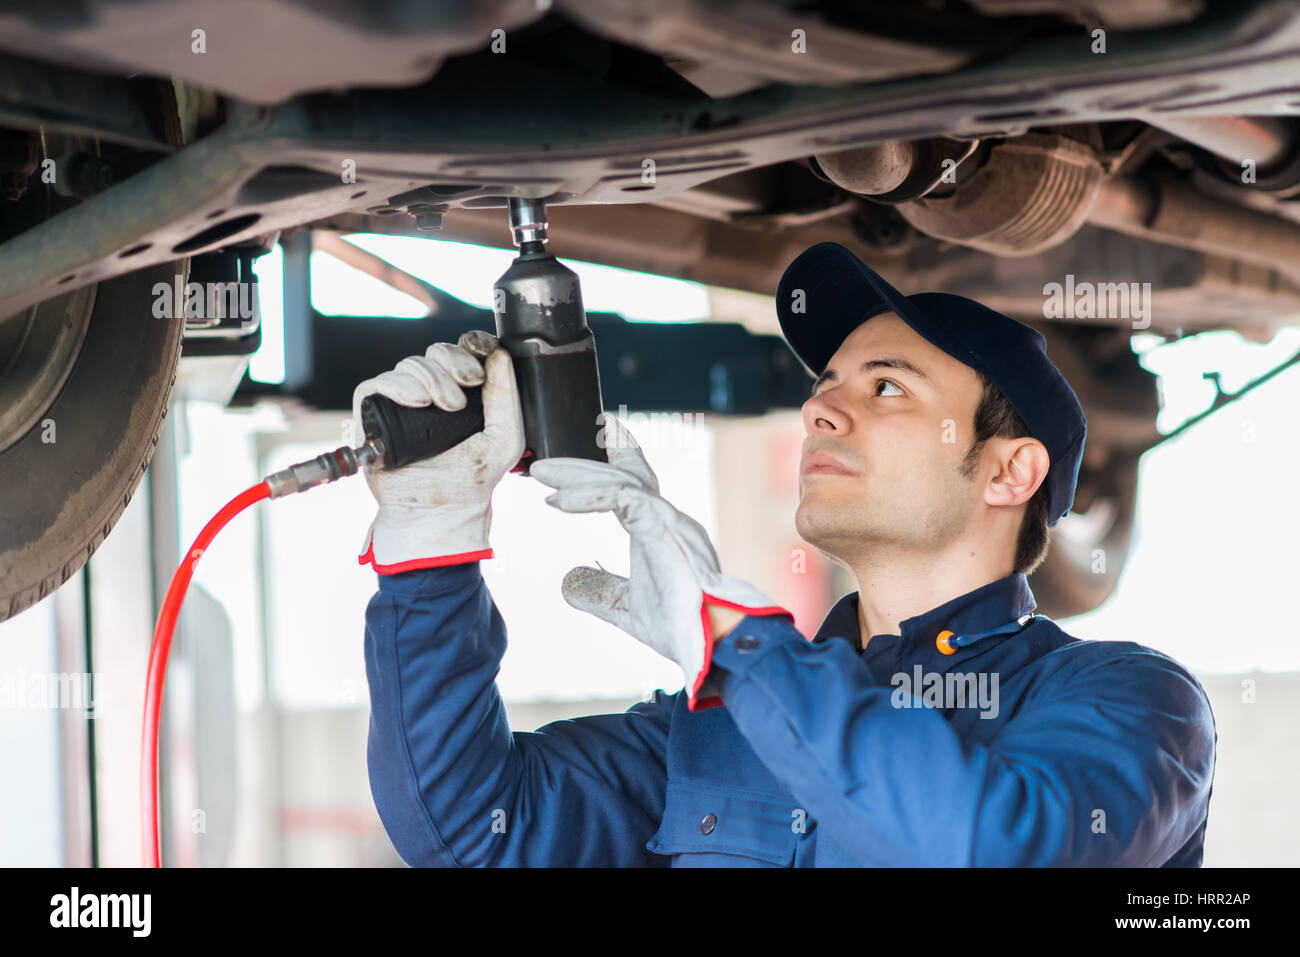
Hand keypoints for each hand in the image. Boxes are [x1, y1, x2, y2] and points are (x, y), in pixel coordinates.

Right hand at [351, 330, 524, 572]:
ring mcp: (401, 402)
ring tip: (439, 407)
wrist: (438, 513)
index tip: (477, 376)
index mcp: (461, 393)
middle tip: (460, 400)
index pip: (461, 353)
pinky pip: (378, 382)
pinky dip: (397, 385)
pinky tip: (416, 403)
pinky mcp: (373, 415)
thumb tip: (498, 355)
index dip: (467, 354)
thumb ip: (507, 396)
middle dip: (451, 367)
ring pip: (409, 364)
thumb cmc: (472, 479)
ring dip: (429, 379)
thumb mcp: (505, 438)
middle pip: (435, 353)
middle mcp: (430, 393)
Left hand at [529, 414, 791, 710]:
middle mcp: (667, 520)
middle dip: (582, 468)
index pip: (637, 485)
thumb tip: (568, 581)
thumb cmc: (684, 627)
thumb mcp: (626, 609)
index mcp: (661, 533)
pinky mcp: (663, 528)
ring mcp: (669, 521)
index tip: (597, 439)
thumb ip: (599, 592)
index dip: (617, 459)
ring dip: (579, 476)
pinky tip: (558, 501)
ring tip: (542, 474)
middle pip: (623, 477)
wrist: (712, 645)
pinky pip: (623, 499)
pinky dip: (588, 496)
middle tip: (542, 467)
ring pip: (622, 482)